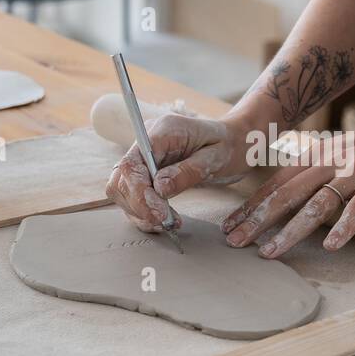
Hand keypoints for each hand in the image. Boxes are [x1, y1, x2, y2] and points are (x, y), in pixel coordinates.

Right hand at [105, 112, 251, 232]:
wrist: (233, 141)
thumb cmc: (228, 145)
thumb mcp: (215, 157)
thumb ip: (188, 171)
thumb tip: (160, 189)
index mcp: (161, 132)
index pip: (131, 164)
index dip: (140, 193)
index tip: (160, 214)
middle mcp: (145, 144)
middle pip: (121, 179)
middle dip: (139, 206)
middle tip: (165, 222)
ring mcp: (144, 159)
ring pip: (122, 191)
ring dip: (140, 212)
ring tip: (168, 223)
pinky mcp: (147, 173)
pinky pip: (133, 196)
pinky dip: (144, 212)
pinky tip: (163, 220)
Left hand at [221, 102, 354, 256]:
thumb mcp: (341, 154)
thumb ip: (316, 173)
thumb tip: (289, 200)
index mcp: (318, 156)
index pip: (277, 182)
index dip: (252, 205)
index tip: (229, 225)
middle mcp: (332, 161)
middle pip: (288, 193)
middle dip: (259, 219)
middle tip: (235, 242)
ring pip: (318, 203)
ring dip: (291, 230)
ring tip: (271, 252)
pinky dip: (345, 226)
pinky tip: (332, 246)